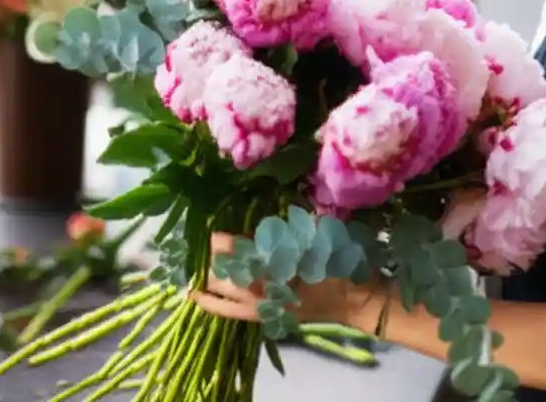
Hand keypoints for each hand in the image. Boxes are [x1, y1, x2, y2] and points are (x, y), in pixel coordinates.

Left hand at [188, 232, 377, 326]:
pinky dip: (209, 301)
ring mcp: (259, 304)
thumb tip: (253, 229)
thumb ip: (282, 232)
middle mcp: (262, 286)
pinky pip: (227, 311)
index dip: (218, 240)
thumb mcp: (314, 237)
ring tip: (192, 263)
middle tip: (199, 243)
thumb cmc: (337, 261)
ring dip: (204, 276)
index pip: (235, 249)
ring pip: (219, 290)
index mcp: (274, 264)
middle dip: (208, 256)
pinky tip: (194, 292)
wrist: (353, 300)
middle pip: (222, 270)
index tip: (207, 229)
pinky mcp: (261, 316)